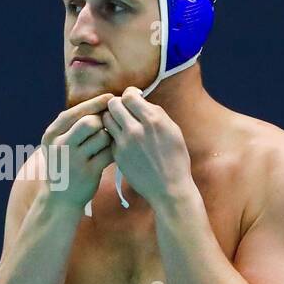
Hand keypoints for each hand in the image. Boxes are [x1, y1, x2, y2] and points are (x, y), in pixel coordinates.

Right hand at [39, 94, 114, 205]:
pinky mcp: (89, 172)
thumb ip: (74, 125)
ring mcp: (74, 159)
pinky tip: (116, 152)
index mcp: (51, 134)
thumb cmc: (65, 165)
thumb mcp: (59, 143)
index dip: (95, 103)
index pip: (74, 112)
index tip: (111, 97)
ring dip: (111, 136)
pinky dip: (116, 150)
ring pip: (102, 136)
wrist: (60, 198)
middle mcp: (60, 145)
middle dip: (104, 121)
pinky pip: (110, 152)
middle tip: (112, 124)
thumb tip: (105, 100)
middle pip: (90, 122)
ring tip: (110, 141)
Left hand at [101, 87, 193, 209]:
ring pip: (106, 119)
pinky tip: (124, 142)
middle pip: (113, 104)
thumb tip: (142, 103)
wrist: (170, 189)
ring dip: (113, 119)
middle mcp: (137, 128)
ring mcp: (125, 142)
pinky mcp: (118, 154)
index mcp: (154, 120)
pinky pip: (109, 137)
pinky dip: (114, 136)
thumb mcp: (174, 132)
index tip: (133, 99)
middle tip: (124, 111)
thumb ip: (157, 114)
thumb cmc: (176, 160)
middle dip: (118, 105)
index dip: (130, 94)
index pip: (129, 95)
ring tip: (122, 125)